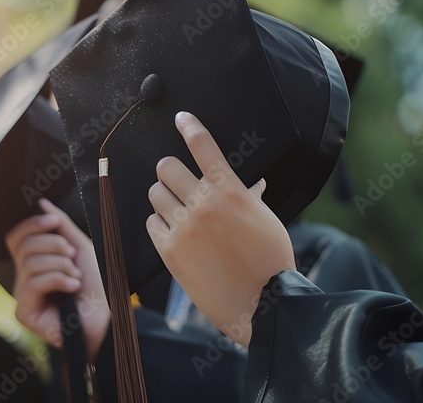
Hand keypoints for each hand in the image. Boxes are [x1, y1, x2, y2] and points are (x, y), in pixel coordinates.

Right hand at [6, 198, 110, 359]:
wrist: (108, 320)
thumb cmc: (97, 288)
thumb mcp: (80, 248)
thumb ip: (61, 225)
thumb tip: (42, 203)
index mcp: (34, 264)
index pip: (17, 237)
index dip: (31, 225)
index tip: (54, 222)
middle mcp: (24, 279)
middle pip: (24, 246)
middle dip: (53, 245)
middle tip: (72, 258)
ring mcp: (22, 297)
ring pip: (30, 263)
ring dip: (61, 266)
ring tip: (76, 278)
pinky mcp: (24, 313)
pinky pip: (32, 283)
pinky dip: (58, 280)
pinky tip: (72, 288)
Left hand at [145, 111, 295, 346]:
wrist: (263, 304)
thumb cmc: (272, 263)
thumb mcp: (267, 222)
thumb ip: (251, 198)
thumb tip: (251, 185)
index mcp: (231, 192)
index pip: (204, 146)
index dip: (190, 127)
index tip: (181, 118)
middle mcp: (203, 204)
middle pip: (166, 167)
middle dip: (170, 172)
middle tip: (176, 181)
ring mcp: (184, 227)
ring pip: (155, 194)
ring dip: (164, 198)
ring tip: (176, 210)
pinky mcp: (169, 250)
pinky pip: (151, 222)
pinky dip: (160, 224)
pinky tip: (173, 232)